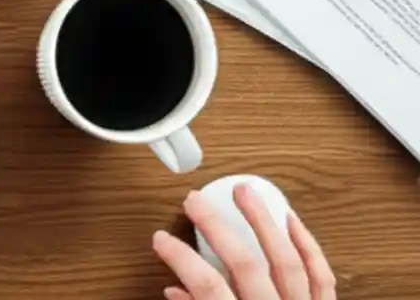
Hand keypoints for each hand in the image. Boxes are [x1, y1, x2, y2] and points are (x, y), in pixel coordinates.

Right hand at [153, 186, 335, 299]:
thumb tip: (175, 291)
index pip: (207, 287)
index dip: (180, 259)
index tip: (161, 238)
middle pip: (245, 264)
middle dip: (216, 226)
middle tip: (194, 200)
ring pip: (287, 261)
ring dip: (263, 222)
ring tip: (243, 193)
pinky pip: (321, 275)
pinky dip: (308, 246)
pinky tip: (291, 220)